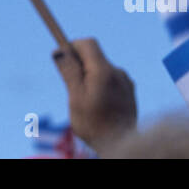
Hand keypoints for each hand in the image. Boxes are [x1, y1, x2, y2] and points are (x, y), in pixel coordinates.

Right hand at [52, 37, 135, 151]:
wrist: (122, 144)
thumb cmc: (95, 124)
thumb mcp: (76, 97)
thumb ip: (69, 71)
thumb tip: (59, 50)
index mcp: (104, 70)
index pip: (87, 43)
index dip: (73, 46)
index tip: (63, 60)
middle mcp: (118, 72)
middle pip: (94, 56)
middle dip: (80, 66)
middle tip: (72, 88)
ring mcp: (126, 81)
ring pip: (102, 69)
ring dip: (90, 78)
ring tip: (86, 102)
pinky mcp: (129, 91)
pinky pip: (110, 80)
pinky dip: (101, 86)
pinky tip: (99, 106)